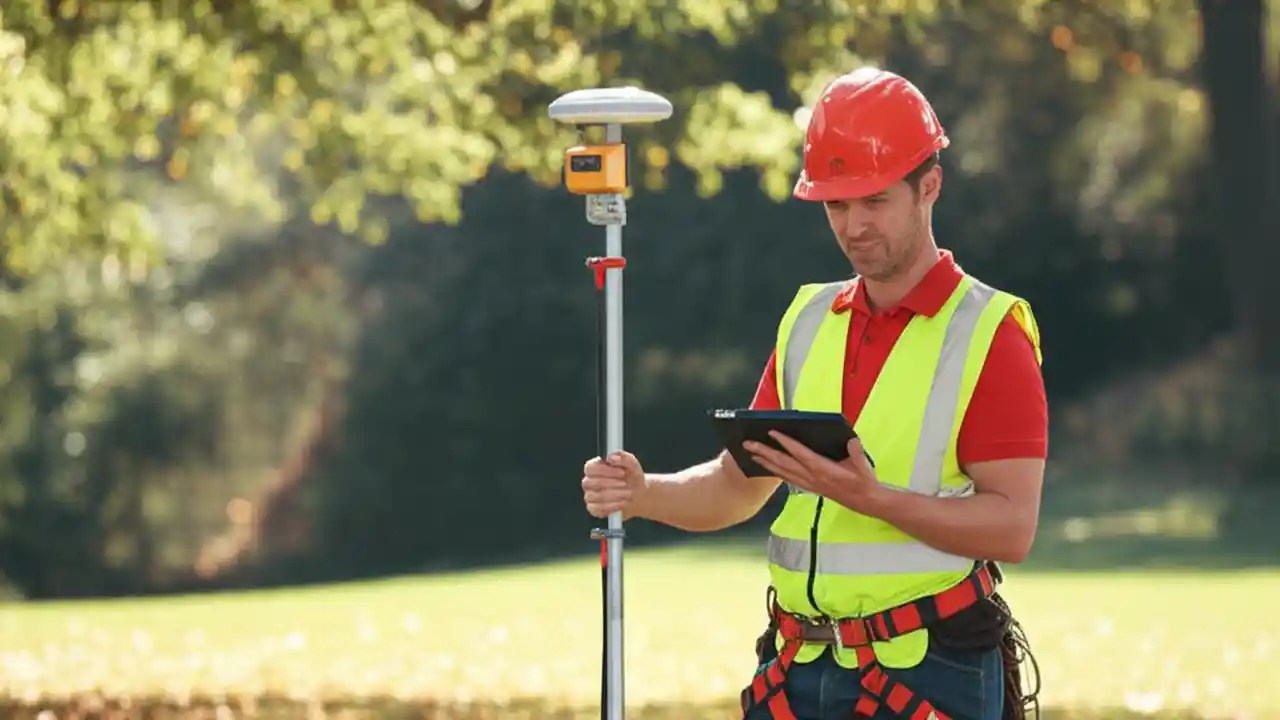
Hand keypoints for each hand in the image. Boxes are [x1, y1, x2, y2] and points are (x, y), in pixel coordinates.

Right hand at [581, 451, 645, 518]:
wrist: (638, 494)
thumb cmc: (631, 477)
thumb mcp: (632, 464)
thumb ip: (623, 457)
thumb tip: (612, 457)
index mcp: (594, 468)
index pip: (590, 468)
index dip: (605, 470)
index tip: (621, 472)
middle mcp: (589, 482)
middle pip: (590, 483)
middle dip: (611, 483)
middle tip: (626, 484)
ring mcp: (590, 496)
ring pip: (596, 496)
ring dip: (615, 495)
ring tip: (628, 493)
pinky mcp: (594, 509)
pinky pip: (598, 509)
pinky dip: (613, 506)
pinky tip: (623, 502)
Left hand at [744, 432, 882, 512]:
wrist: (866, 502)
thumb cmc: (864, 482)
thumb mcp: (863, 466)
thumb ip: (856, 453)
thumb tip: (851, 440)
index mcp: (823, 470)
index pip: (800, 453)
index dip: (785, 442)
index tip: (772, 432)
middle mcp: (812, 477)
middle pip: (783, 463)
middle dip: (764, 452)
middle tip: (748, 444)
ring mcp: (809, 484)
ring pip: (782, 472)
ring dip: (766, 462)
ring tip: (752, 454)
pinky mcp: (810, 487)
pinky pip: (788, 478)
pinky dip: (776, 472)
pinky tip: (769, 467)